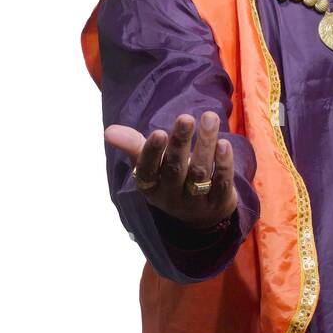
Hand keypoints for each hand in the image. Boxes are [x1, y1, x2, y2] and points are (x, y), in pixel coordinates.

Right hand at [105, 111, 237, 228]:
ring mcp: (196, 201)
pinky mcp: (219, 201)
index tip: (159, 132)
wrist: (202, 214)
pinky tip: (224, 144)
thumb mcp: (150, 165)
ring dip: (206, 144)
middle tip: (185, 118)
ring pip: (200, 173)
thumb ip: (134, 145)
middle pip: (175, 169)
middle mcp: (171, 196)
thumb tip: (108, 131)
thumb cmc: (170, 178)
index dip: (152, 153)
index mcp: (150, 186)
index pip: (147, 171)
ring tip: (210, 118)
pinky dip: (224, 163)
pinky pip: (222, 182)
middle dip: (180, 143)